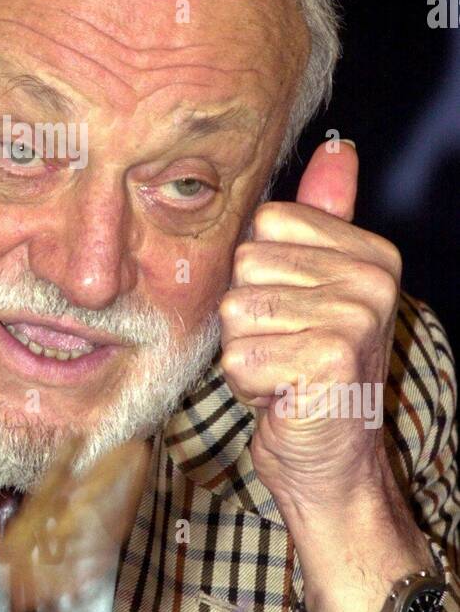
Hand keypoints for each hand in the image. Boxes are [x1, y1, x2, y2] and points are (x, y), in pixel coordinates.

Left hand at [219, 139, 401, 518]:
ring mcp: (357, 317)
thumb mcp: (315, 287)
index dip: (259, 277)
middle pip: (245, 266)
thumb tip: (340, 146)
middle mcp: (373, 279)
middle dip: (248, 319)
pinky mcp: (332, 357)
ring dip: (247, 353)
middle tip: (288, 351)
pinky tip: (284, 397)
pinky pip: (240, 353)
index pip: (264, 225)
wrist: (330, 464)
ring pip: (238, 310)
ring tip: (285, 373)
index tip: (293, 315)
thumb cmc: (308, 374)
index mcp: (371, 252)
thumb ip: (325, 217)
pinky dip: (248, 384)